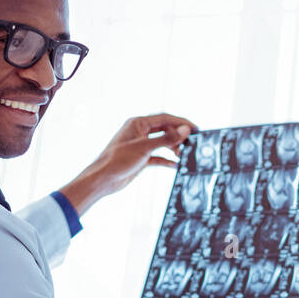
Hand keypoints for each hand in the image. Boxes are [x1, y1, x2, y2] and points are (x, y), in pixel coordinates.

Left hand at [57, 112, 197, 214]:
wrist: (103, 178)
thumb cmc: (117, 160)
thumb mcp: (144, 148)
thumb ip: (166, 139)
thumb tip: (184, 130)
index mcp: (138, 123)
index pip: (164, 118)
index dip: (181, 122)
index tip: (195, 128)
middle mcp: (140, 132)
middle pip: (165, 129)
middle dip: (178, 136)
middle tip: (191, 144)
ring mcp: (140, 145)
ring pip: (162, 143)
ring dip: (174, 148)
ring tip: (184, 155)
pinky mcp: (141, 158)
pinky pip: (158, 156)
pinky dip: (167, 160)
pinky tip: (176, 165)